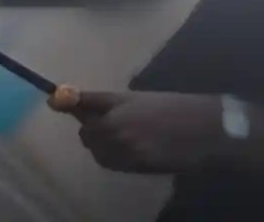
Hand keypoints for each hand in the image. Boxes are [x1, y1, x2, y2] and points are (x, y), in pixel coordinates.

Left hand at [70, 92, 226, 173]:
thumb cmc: (172, 106)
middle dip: (93, 127)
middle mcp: (115, 132)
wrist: (207, 130)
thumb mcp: (134, 97)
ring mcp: (126, 152)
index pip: (80, 110)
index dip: (69, 105)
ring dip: (103, 144)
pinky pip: (114, 163)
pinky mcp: (138, 167)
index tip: (56, 100)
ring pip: (98, 151)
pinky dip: (115, 156)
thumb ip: (98, 101)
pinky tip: (132, 147)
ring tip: (125, 134)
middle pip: (86, 134)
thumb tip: (62, 100)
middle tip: (108, 119)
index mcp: (114, 110)